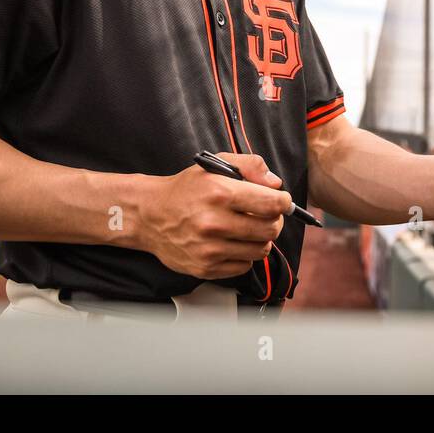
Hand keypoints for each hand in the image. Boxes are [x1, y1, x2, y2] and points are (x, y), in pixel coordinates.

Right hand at [139, 153, 289, 280]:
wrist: (149, 216)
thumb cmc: (186, 190)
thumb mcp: (216, 164)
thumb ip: (251, 166)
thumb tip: (275, 184)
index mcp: (219, 194)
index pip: (271, 204)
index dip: (283, 202)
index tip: (281, 201)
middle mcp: (214, 223)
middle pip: (270, 229)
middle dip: (274, 221)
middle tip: (265, 215)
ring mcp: (209, 249)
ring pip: (261, 250)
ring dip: (260, 239)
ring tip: (247, 228)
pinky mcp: (205, 268)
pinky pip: (244, 266)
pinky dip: (244, 255)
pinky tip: (232, 242)